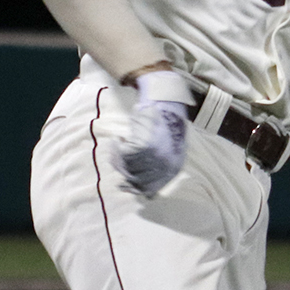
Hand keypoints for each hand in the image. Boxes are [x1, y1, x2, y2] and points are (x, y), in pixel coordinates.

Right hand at [115, 69, 192, 195]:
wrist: (165, 101)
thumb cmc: (165, 122)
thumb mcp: (168, 148)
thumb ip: (157, 166)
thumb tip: (141, 184)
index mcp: (174, 167)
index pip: (152, 188)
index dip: (136, 188)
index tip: (124, 185)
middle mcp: (166, 164)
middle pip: (137, 180)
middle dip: (124, 173)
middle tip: (116, 161)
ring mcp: (155, 155)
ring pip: (128, 168)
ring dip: (118, 158)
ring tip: (118, 145)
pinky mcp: (144, 145)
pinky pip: (124, 154)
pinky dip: (118, 147)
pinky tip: (118, 139)